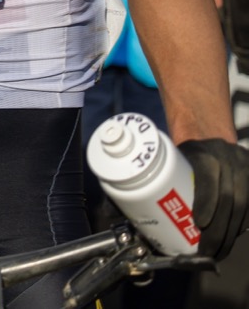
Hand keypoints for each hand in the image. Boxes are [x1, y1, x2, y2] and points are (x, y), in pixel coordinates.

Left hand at [179, 138, 248, 258]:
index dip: (206, 201)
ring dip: (230, 233)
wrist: (211, 136)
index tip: (198, 224)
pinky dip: (241, 225)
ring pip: (243, 205)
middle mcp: (228, 157)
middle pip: (229, 198)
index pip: (207, 176)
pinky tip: (230, 239)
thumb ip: (167, 181)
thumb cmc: (186, 155)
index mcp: (203, 151)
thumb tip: (150, 218)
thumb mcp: (175, 158)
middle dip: (218, 230)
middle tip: (205, 252)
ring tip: (217, 252)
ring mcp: (245, 167)